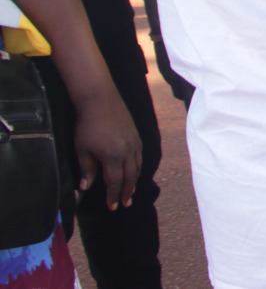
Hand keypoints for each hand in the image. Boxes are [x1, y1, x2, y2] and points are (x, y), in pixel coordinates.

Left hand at [74, 92, 140, 209]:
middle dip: (128, 192)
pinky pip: (140, 156)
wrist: (101, 101)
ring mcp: (135, 143)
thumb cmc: (88, 125)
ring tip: (132, 190)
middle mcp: (128, 152)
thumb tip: (86, 187)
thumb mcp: (83, 149)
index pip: (115, 182)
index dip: (114, 196)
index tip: (113, 207)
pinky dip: (138, 166)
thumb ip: (87, 169)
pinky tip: (134, 169)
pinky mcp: (137, 136)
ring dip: (135, 180)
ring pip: (138, 166)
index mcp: (113, 157)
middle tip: (126, 203)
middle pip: (130, 177)